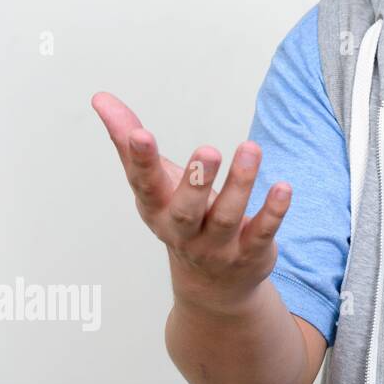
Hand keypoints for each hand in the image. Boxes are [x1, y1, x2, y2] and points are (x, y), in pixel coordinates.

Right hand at [91, 91, 292, 314]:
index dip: (140, 160)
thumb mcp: (155, 182)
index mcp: (157, 209)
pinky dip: (273, 211)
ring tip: (250, 148)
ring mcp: (218, 246)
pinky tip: (283, 187)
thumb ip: (129, 141)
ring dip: (240, 183)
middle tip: (208, 150)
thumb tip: (100, 97)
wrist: (212, 286)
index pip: (145, 184)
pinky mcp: (250, 252)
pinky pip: (262, 231)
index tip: (140, 133)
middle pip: (187, 210)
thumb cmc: (180, 217)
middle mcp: (184, 231)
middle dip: (196, 181)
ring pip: (228, 217)